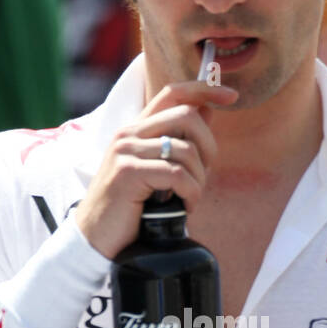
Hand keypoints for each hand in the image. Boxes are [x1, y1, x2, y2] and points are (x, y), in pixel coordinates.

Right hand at [73, 78, 238, 259]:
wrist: (95, 238)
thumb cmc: (129, 208)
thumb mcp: (155, 169)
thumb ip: (178, 141)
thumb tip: (207, 111)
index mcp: (136, 129)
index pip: (173, 92)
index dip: (204, 89)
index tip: (231, 96)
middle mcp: (129, 133)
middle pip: (186, 115)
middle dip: (208, 146)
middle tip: (204, 175)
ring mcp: (126, 151)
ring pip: (186, 150)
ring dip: (199, 179)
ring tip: (190, 198)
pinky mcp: (128, 172)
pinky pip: (177, 174)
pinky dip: (190, 193)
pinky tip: (185, 208)